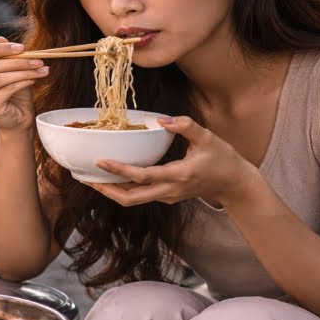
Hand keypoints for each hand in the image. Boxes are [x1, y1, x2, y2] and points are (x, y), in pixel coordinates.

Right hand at [0, 36, 49, 131]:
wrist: (16, 119)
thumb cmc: (11, 93)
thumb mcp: (7, 70)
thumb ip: (1, 56)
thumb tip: (0, 38)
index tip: (22, 48)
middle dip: (17, 61)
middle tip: (38, 59)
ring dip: (23, 71)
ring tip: (40, 69)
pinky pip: (6, 89)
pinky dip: (22, 82)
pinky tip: (33, 80)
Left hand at [85, 116, 258, 207]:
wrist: (234, 184)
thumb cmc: (223, 159)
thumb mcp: (208, 138)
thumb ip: (186, 126)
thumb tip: (163, 119)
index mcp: (178, 175)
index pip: (142, 176)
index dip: (119, 170)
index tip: (100, 161)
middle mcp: (169, 190)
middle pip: (130, 198)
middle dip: (106, 190)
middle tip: (85, 178)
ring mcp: (167, 197)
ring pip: (133, 200)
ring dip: (112, 191)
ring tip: (92, 179)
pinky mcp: (166, 197)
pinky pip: (140, 196)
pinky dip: (124, 189)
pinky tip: (112, 178)